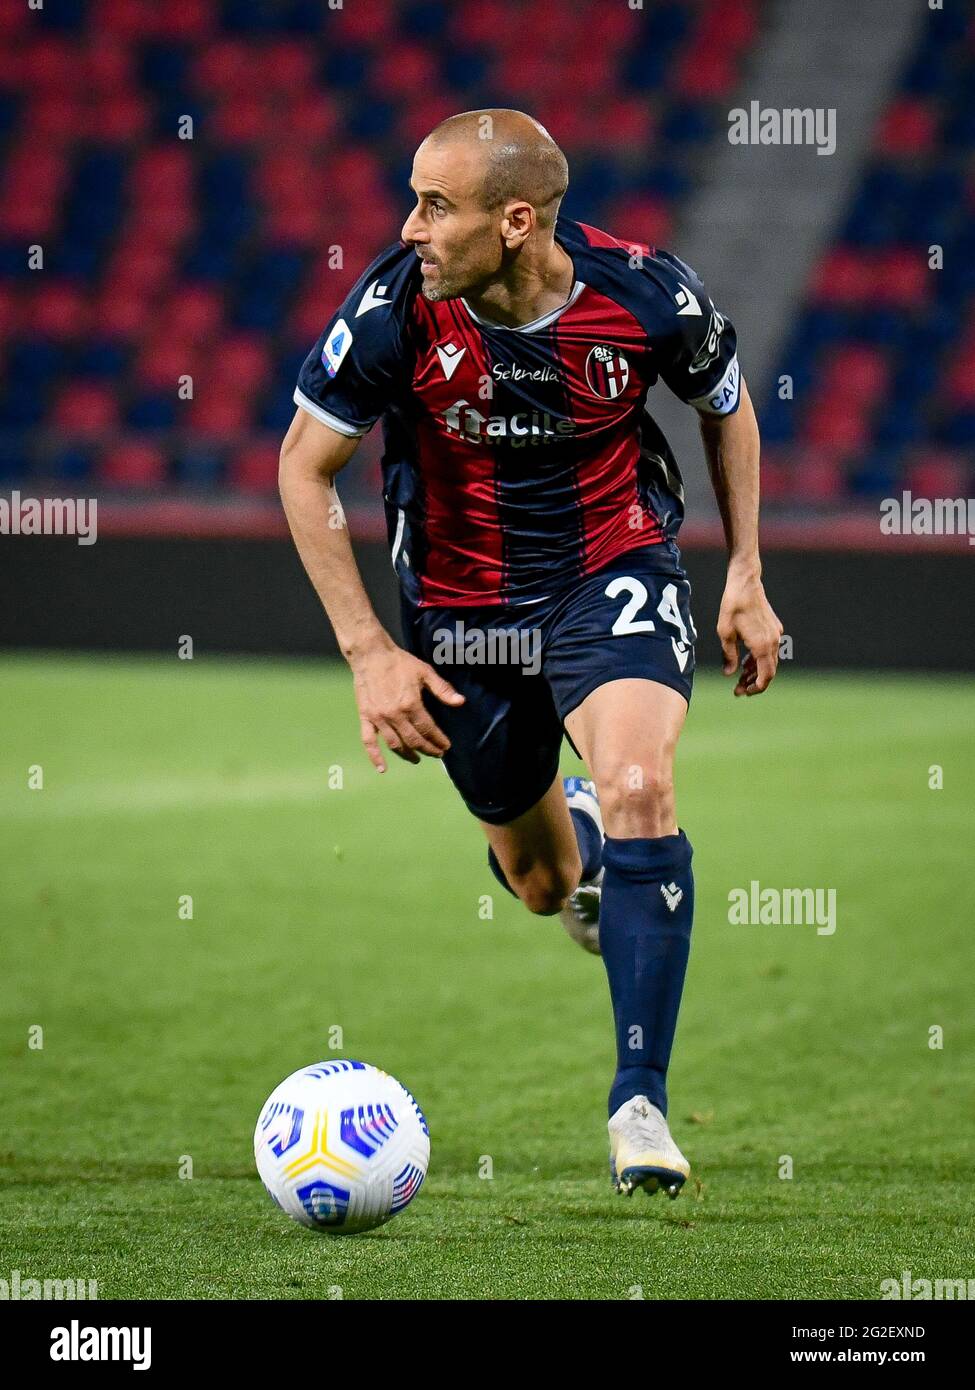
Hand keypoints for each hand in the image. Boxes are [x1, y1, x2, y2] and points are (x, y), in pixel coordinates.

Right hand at [350, 639, 464, 771]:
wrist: (371, 655)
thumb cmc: (400, 663)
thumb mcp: (425, 672)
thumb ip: (442, 689)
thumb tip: (461, 702)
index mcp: (410, 704)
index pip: (428, 730)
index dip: (438, 740)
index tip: (446, 746)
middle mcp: (394, 715)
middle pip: (414, 740)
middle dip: (428, 750)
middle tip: (438, 754)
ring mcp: (379, 718)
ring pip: (395, 744)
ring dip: (408, 755)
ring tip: (417, 758)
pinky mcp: (366, 717)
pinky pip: (369, 741)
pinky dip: (375, 757)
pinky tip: (382, 769)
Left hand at [717, 567, 783, 696]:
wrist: (745, 583)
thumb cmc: (732, 606)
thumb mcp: (725, 633)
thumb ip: (729, 656)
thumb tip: (730, 674)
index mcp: (763, 645)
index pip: (766, 676)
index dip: (756, 688)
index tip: (742, 692)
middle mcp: (773, 641)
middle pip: (768, 671)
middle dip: (754, 682)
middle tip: (737, 689)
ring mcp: (775, 634)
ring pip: (769, 661)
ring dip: (755, 671)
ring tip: (739, 677)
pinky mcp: (773, 628)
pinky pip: (768, 650)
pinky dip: (758, 659)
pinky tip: (745, 661)